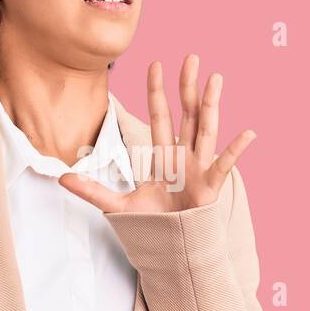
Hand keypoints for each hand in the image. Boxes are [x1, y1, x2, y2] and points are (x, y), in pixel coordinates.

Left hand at [59, 54, 254, 213]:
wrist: (173, 252)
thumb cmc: (153, 228)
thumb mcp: (118, 206)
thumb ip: (92, 191)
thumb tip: (62, 177)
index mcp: (163, 157)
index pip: (160, 117)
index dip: (157, 92)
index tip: (155, 64)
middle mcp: (183, 157)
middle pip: (186, 114)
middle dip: (187, 86)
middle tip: (190, 57)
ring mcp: (199, 169)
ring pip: (206, 129)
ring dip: (211, 104)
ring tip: (215, 78)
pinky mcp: (210, 187)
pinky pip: (224, 165)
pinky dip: (236, 150)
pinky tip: (247, 132)